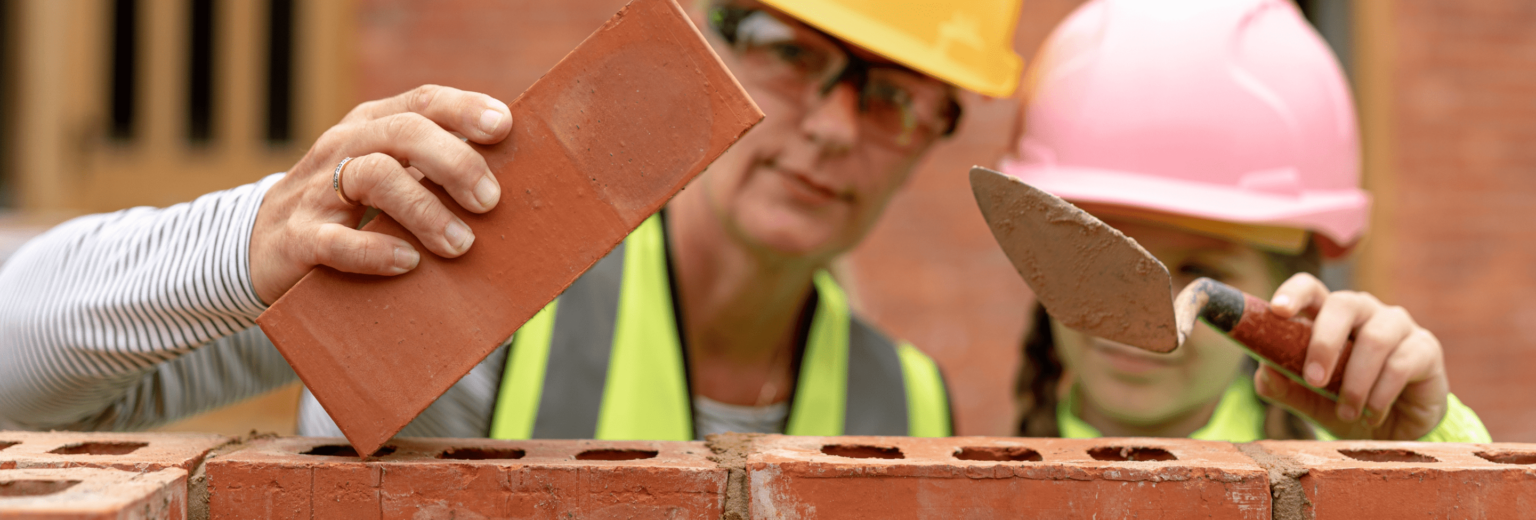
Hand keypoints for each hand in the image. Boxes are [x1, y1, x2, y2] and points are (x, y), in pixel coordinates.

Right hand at [250, 85, 511, 303]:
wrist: (261, 248)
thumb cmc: (348, 211)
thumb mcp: (388, 177)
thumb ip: (434, 173)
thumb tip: (512, 188)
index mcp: (372, 126)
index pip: (423, 102)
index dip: (465, 109)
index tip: (503, 128)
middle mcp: (345, 148)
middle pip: (404, 133)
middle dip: (455, 163)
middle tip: (490, 201)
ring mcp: (318, 191)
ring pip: (374, 177)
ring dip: (425, 209)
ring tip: (461, 244)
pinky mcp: (299, 238)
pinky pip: (336, 241)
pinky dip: (375, 251)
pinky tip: (407, 263)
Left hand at [1253, 273, 1448, 439]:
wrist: (1395, 434)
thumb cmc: (1346, 405)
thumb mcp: (1308, 400)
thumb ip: (1283, 386)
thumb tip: (1264, 372)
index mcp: (1329, 317)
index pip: (1311, 288)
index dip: (1293, 293)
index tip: (1278, 311)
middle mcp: (1364, 312)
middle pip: (1344, 304)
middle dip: (1324, 342)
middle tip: (1314, 380)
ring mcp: (1397, 326)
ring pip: (1375, 337)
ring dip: (1355, 380)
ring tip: (1347, 413)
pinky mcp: (1425, 348)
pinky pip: (1400, 363)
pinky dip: (1380, 393)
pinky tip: (1372, 413)